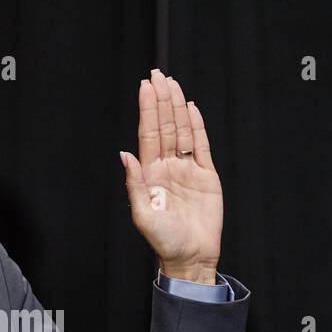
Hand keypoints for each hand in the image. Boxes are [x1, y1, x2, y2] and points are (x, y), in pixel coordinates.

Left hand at [119, 68, 222, 283]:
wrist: (191, 257)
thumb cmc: (164, 241)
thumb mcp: (143, 215)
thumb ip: (134, 184)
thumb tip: (124, 154)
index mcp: (150, 175)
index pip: (149, 135)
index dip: (148, 110)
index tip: (146, 86)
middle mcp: (168, 168)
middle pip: (165, 127)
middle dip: (161, 100)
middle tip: (158, 74)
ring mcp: (188, 170)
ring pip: (182, 131)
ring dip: (177, 107)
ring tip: (173, 84)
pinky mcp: (207, 177)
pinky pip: (202, 146)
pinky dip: (198, 126)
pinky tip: (192, 109)